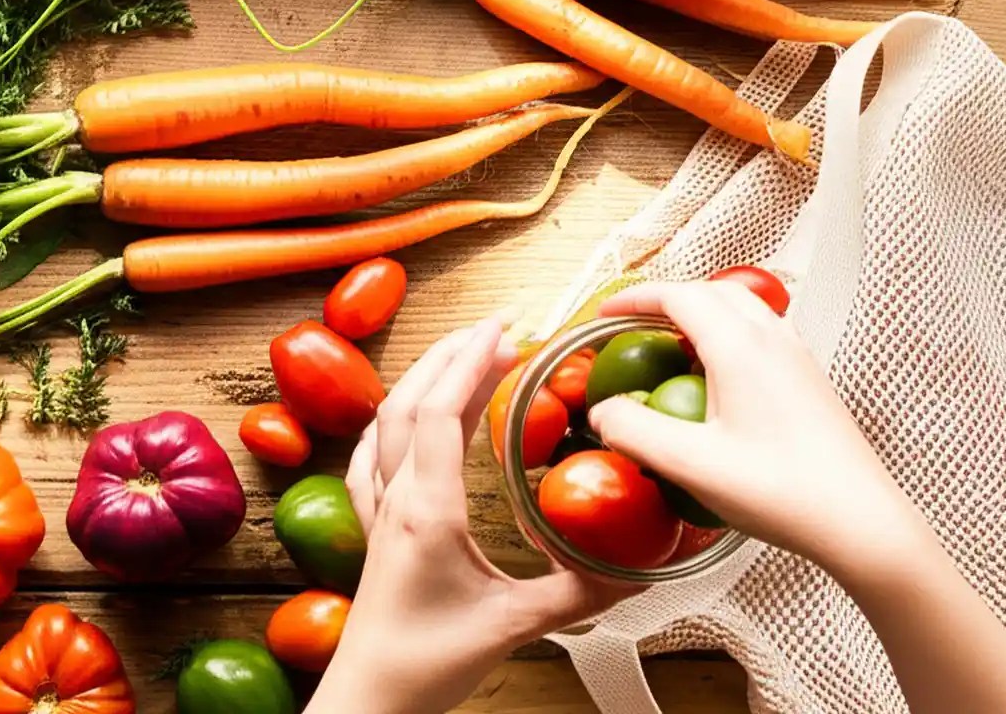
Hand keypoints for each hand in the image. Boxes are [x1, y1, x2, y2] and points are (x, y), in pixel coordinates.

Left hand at [306, 318, 627, 713]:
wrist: (369, 700)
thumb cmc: (425, 664)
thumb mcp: (512, 625)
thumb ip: (577, 595)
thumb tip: (636, 571)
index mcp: (426, 510)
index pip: (441, 413)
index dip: (469, 362)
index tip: (505, 330)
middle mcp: (395, 500)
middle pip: (411, 403)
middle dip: (451, 355)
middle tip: (496, 328)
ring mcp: (378, 513)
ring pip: (388, 424)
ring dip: (424, 381)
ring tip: (461, 356)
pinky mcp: (373, 531)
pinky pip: (371, 459)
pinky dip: (392, 423)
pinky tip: (401, 420)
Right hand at [588, 281, 928, 573]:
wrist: (860, 521)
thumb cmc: (779, 492)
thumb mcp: (690, 464)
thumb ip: (634, 431)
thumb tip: (604, 411)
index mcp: (740, 347)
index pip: (680, 296)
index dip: (635, 297)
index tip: (605, 312)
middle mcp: (773, 340)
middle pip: (714, 291)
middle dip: (667, 299)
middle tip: (634, 325)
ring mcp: (799, 359)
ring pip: (744, 310)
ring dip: (702, 314)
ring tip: (672, 348)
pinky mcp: (811, 382)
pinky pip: (763, 336)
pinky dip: (728, 337)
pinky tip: (718, 382)